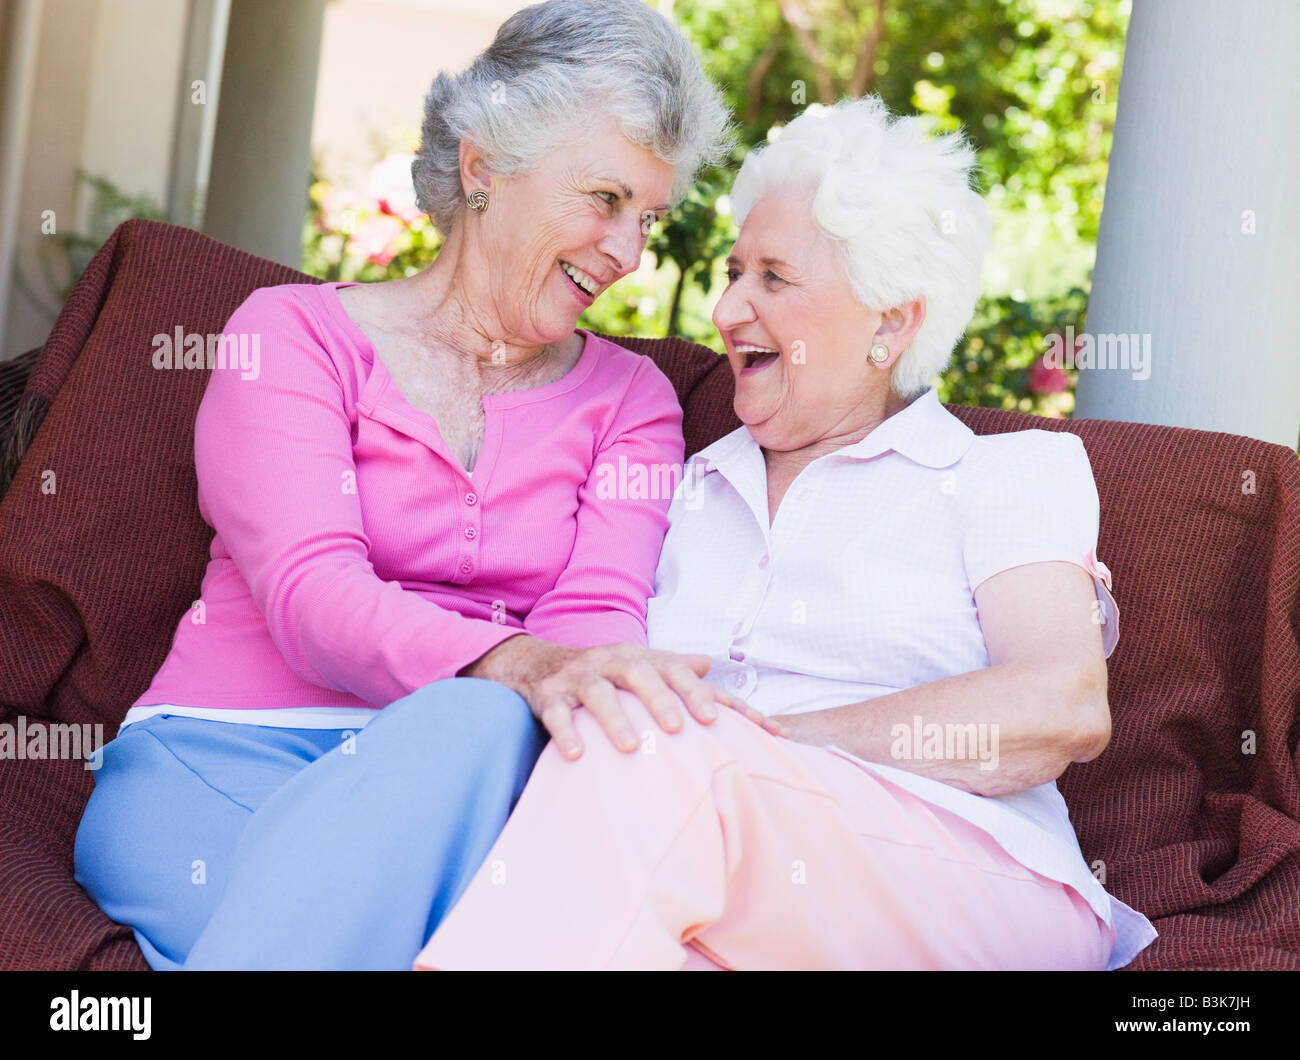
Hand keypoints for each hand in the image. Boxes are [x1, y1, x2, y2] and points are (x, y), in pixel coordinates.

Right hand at [461, 636, 782, 757]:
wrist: (534, 663)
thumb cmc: (600, 672)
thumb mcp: (636, 666)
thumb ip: (672, 668)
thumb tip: (710, 664)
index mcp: (640, 658)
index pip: (681, 673)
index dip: (712, 696)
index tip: (743, 723)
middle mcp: (612, 662)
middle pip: (641, 674)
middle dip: (663, 699)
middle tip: (682, 728)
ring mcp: (579, 678)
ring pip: (599, 694)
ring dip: (615, 719)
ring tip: (631, 747)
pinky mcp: (547, 696)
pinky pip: (555, 714)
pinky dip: (565, 732)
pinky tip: (576, 754)